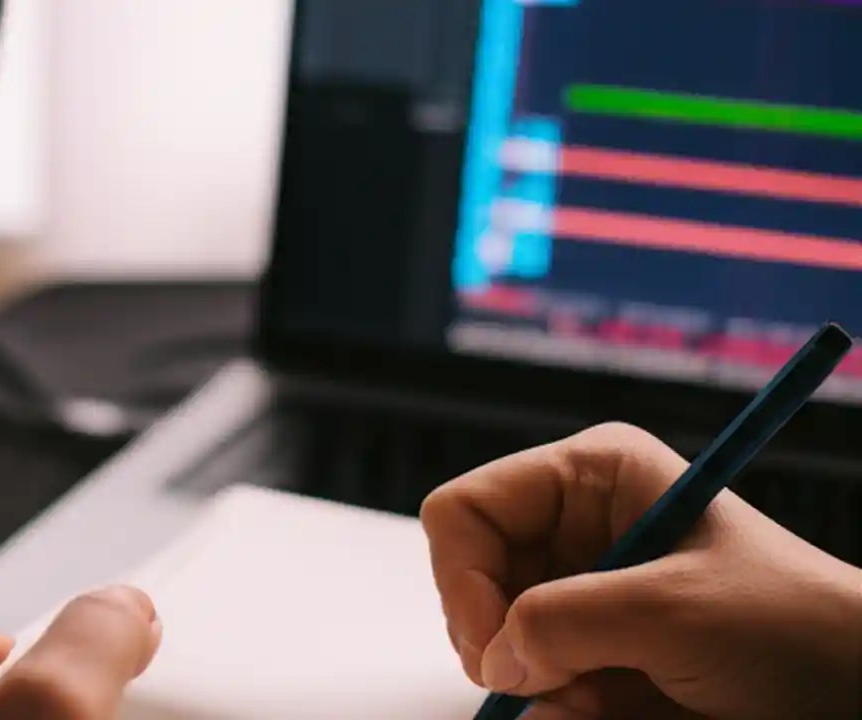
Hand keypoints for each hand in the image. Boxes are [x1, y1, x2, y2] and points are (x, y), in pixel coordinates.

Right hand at [421, 422, 861, 719]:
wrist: (855, 693)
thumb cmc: (790, 627)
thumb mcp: (674, 611)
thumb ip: (565, 621)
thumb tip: (496, 660)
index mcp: (588, 475)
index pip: (465, 510)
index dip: (462, 579)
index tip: (494, 646)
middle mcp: (573, 524)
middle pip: (469, 578)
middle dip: (499, 640)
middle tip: (551, 682)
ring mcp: (579, 589)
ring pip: (493, 639)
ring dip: (534, 682)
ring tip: (601, 699)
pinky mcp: (590, 647)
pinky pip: (529, 681)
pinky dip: (554, 707)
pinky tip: (608, 710)